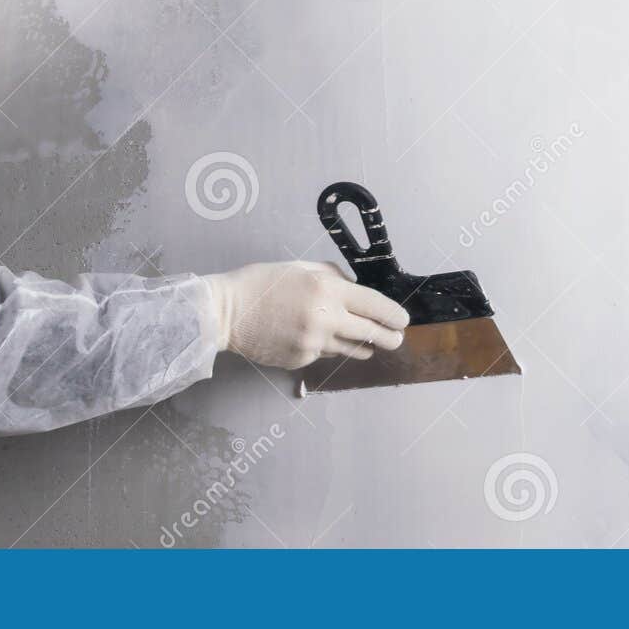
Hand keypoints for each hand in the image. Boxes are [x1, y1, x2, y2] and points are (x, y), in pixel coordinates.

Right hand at [202, 260, 408, 369]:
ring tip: (369, 343)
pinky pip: (325, 355)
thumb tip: (354, 289)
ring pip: (352, 350)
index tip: (402, 320)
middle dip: (388, 337)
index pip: (375, 305)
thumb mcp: (301, 268)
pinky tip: (319, 338)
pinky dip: (328, 347)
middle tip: (396, 338)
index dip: (393, 315)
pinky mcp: (301, 360)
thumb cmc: (261, 284)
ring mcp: (313, 343)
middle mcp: (325, 318)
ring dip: (364, 346)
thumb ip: (333, 276)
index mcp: (327, 290)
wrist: (227, 312)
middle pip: (371, 334)